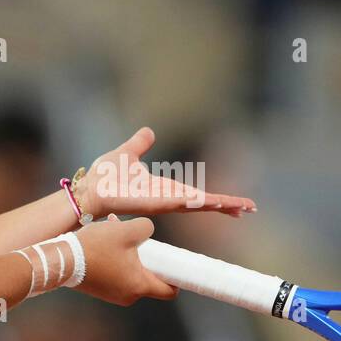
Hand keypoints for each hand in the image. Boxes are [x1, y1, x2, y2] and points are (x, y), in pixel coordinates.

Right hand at [74, 214, 178, 305]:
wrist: (61, 260)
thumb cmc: (95, 247)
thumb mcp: (126, 230)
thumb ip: (146, 228)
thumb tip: (148, 231)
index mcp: (140, 286)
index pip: (171, 291)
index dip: (176, 277)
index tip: (175, 264)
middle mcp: (129, 296)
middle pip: (150, 279)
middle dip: (149, 258)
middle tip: (141, 240)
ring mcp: (113, 295)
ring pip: (132, 273)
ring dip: (130, 254)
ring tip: (117, 231)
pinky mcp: (101, 290)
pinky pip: (117, 274)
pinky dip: (117, 259)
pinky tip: (105, 240)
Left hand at [76, 126, 256, 219]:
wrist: (89, 190)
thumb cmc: (104, 178)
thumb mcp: (127, 154)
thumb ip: (139, 144)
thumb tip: (148, 131)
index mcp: (164, 190)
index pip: (197, 196)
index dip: (217, 199)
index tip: (236, 203)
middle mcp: (168, 199)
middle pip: (204, 204)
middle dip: (227, 205)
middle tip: (250, 208)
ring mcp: (164, 203)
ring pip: (199, 205)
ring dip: (221, 205)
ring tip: (244, 207)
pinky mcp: (156, 203)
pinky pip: (182, 202)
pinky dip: (200, 203)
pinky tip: (216, 203)